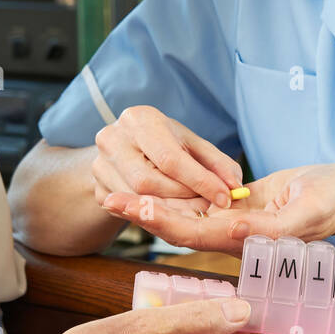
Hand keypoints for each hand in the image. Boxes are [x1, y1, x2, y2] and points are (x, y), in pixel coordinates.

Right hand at [92, 105, 243, 212]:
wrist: (125, 148)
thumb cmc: (164, 143)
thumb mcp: (191, 144)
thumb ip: (216, 163)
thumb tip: (236, 186)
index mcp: (138, 119)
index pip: (170, 157)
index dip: (200, 180)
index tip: (226, 196)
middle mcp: (112, 139)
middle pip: (150, 182)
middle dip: (184, 197)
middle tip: (209, 205)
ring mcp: (99, 166)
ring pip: (138, 199)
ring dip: (171, 209)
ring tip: (194, 208)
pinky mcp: (98, 190)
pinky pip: (129, 211)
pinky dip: (155, 214)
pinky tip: (172, 211)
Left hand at [101, 163, 334, 254]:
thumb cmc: (334, 203)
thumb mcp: (306, 215)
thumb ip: (269, 227)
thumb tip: (232, 228)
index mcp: (246, 239)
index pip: (193, 233)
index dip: (160, 221)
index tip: (132, 206)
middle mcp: (233, 233)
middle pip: (179, 225)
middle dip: (144, 212)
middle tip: (109, 194)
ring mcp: (233, 219)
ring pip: (185, 212)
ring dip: (152, 201)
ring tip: (116, 186)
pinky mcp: (237, 204)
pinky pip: (199, 200)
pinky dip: (173, 192)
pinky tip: (149, 182)